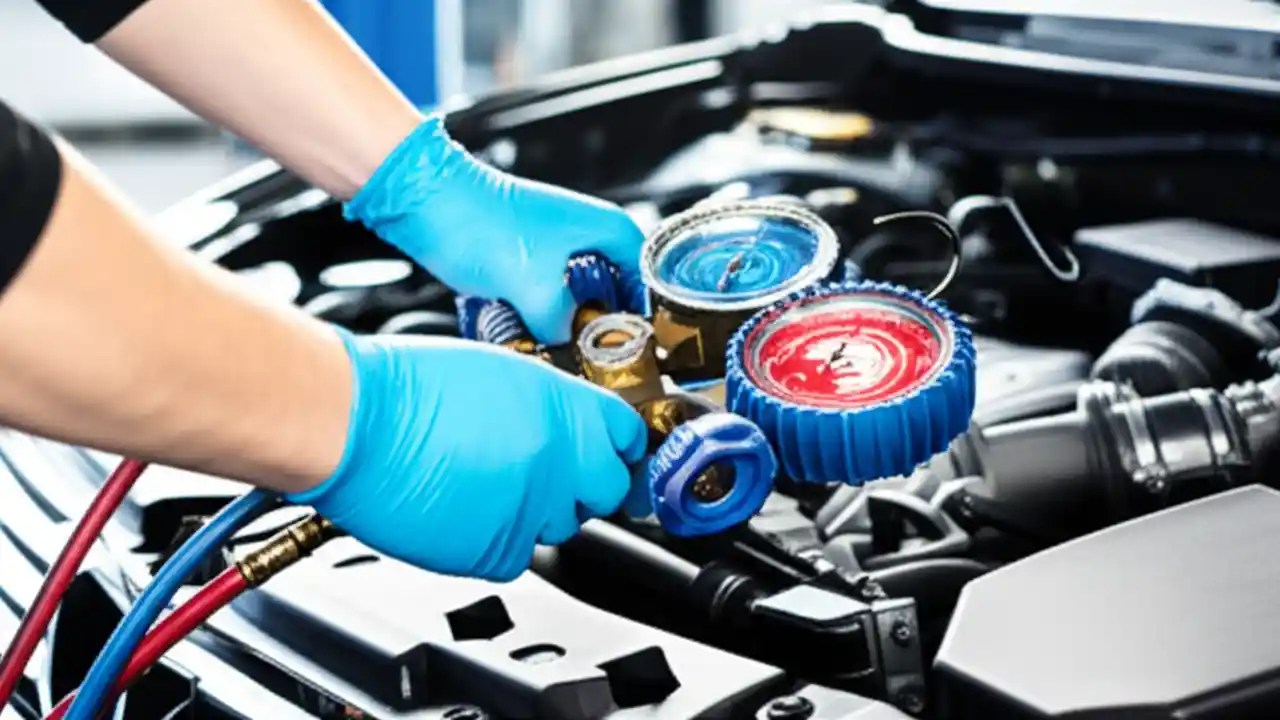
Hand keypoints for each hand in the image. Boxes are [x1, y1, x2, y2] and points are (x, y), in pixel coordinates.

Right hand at [287, 331, 647, 580]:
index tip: (609, 453)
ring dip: (532, 511)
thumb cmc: (407, 388)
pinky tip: (460, 509)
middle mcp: (558, 461)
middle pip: (604, 489)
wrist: (355, 423)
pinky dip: (492, 541)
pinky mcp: (495, 551)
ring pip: (557, 526)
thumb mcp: (502, 373)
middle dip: (581, 485)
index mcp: (565, 408)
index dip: (615, 446)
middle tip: (541, 473)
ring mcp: (531, 510)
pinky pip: (514, 556)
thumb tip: (567, 428)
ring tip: (480, 482)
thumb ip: (548, 407)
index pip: (627, 436)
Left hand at [344, 115, 643, 343]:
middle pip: (614, 288)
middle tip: (601, 356)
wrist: (424, 201)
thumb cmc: (480, 222)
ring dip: (570, 323)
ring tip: (565, 352)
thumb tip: (567, 346)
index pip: (648, 275)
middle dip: (605, 323)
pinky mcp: (524, 257)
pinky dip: (542, 317)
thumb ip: (560, 324)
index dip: (646, 311)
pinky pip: (546, 295)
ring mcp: (553, 244)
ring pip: (577, 294)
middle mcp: (585, 232)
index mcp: (605, 227)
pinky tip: (533, 337)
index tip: (641, 344)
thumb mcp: (532, 286)